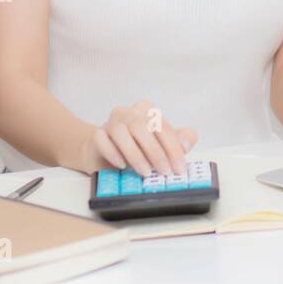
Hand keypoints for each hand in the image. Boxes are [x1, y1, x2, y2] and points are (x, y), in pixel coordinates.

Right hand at [81, 99, 197, 176]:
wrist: (105, 154)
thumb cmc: (137, 148)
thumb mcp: (163, 145)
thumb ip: (180, 140)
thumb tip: (186, 143)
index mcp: (148, 111)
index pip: (162, 126)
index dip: (173, 148)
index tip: (179, 167)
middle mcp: (129, 113)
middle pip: (143, 126)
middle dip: (156, 152)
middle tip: (164, 171)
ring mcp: (111, 122)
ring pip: (121, 132)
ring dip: (136, 154)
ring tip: (145, 172)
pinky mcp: (96, 135)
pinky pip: (102, 140)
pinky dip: (113, 153)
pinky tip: (122, 165)